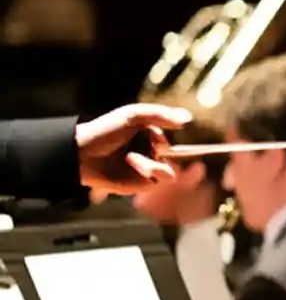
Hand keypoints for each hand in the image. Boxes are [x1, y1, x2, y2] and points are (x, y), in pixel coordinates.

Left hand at [75, 103, 190, 194]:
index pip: (168, 137)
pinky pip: (159, 179)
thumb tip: (189, 118)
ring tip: (131, 157)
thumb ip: (160, 115)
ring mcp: (146, 170)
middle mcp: (148, 153)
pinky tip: (131, 162)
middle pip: (171, 152)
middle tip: (146, 145)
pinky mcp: (142, 184)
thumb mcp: (133, 115)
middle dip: (159, 146)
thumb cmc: (105, 131)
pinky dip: (148, 169)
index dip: (162, 134)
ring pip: (168, 168)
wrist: (82, 153)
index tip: (153, 131)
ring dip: (152, 161)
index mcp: (147, 136)